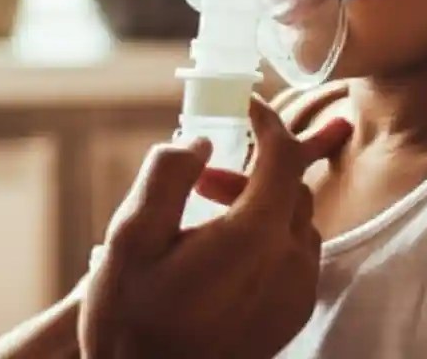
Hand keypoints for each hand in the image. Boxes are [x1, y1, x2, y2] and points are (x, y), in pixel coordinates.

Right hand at [80, 97, 352, 357]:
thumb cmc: (131, 320)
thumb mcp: (130, 239)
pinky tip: (221, 252)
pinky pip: (294, 254)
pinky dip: (267, 236)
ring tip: (203, 217)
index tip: (242, 106)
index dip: (265, 121)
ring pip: (294, 220)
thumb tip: (202, 144)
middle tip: (202, 179)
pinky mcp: (293, 315)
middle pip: (292, 188)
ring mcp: (297, 294)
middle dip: (252, 167)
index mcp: (254, 240)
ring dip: (258, 204)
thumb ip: (167, 177)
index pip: (283, 157)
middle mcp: (290, 265)